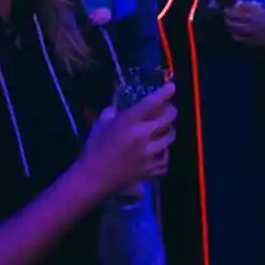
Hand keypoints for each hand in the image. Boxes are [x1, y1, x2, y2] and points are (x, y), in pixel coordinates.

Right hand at [78, 84, 176, 198]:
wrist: (93, 178)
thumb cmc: (94, 148)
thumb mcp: (100, 124)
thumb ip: (112, 111)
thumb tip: (119, 103)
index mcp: (129, 121)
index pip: (152, 103)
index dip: (164, 93)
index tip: (172, 87)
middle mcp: (142, 135)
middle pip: (168, 119)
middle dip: (170, 111)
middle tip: (168, 110)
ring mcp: (149, 154)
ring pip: (170, 138)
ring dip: (168, 131)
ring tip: (163, 130)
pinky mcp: (150, 169)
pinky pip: (165, 160)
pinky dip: (164, 155)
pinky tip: (159, 152)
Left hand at [224, 2, 264, 53]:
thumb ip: (255, 8)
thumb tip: (241, 4)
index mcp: (258, 11)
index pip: (240, 5)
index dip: (233, 6)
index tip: (230, 7)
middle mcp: (253, 19)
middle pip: (233, 14)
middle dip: (227, 14)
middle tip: (225, 15)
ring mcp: (250, 30)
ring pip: (232, 25)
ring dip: (229, 24)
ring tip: (229, 24)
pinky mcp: (250, 41)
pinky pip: (237, 37)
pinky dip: (234, 35)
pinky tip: (236, 35)